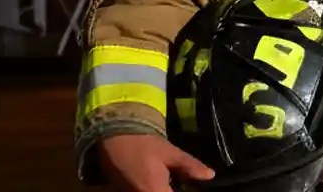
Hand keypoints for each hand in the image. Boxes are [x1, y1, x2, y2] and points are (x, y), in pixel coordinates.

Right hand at [96, 133, 215, 191]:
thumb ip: (190, 166)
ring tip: (168, 178)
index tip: (189, 186)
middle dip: (172, 189)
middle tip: (180, 181)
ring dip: (163, 188)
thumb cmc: (142, 143)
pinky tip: (159, 180)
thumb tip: (210, 175)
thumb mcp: (169, 152)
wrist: (111, 135)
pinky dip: (152, 188)